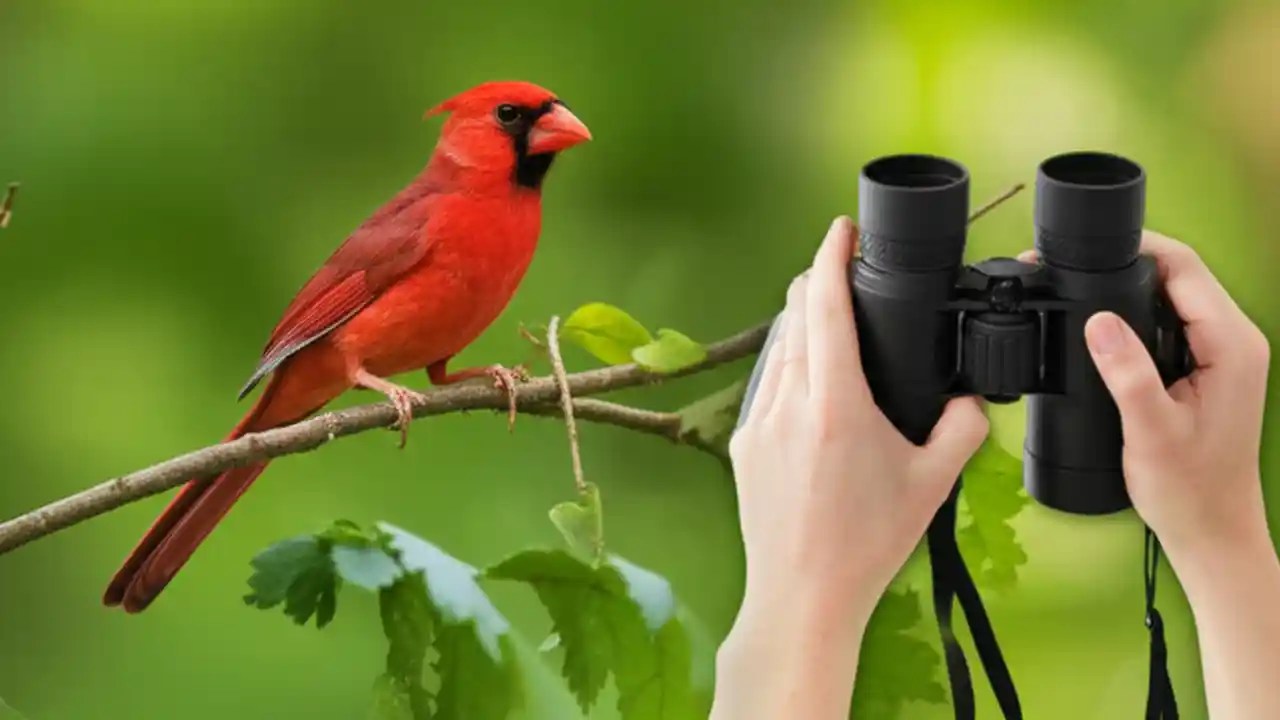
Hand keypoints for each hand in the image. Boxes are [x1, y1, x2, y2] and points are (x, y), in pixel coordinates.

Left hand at [712, 218, 988, 719]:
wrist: (801, 593)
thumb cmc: (866, 542)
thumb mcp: (932, 483)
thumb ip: (961, 429)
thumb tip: (969, 401)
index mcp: (835, 401)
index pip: (828, 305)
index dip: (832, 256)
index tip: (840, 229)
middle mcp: (788, 402)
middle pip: (795, 315)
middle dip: (817, 281)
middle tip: (841, 267)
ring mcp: (758, 422)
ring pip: (777, 349)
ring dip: (800, 322)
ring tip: (826, 315)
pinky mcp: (742, 446)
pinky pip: (765, 386)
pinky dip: (787, 365)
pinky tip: (806, 377)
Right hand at [1064, 229, 1279, 719]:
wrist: (1212, 529)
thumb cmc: (1190, 490)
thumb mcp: (1151, 431)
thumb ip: (1128, 373)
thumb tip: (1100, 321)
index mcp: (1231, 346)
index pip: (1184, 269)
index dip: (1138, 248)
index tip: (1091, 247)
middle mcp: (1236, 341)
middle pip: (1179, 274)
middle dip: (1128, 264)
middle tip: (1075, 267)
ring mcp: (1225, 353)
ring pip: (1175, 296)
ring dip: (1132, 289)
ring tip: (1084, 290)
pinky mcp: (1210, 366)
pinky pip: (1174, 321)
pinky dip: (1140, 316)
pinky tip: (1109, 329)